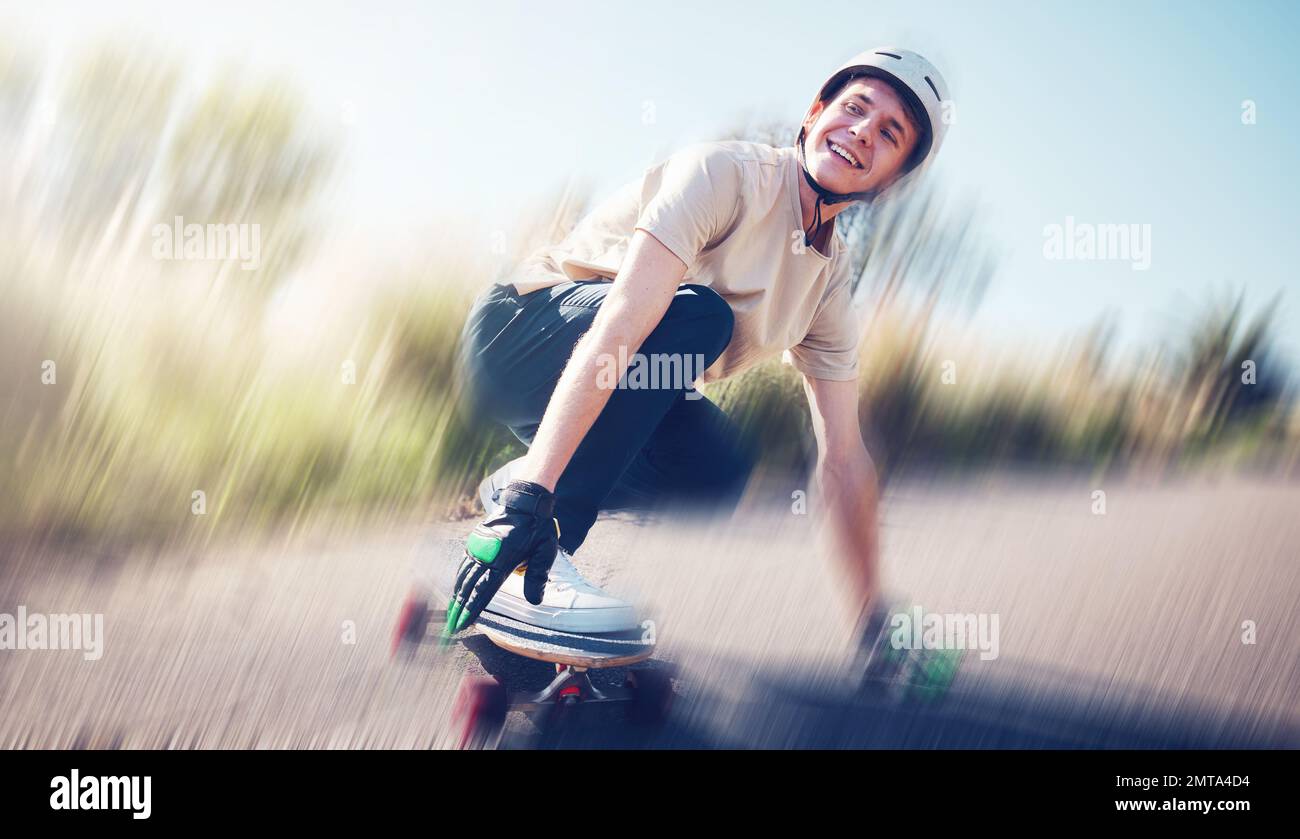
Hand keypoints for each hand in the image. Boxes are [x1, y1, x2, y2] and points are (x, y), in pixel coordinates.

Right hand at [443, 480, 559, 636]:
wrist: (525, 500)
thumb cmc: (538, 527)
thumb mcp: (545, 551)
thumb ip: (538, 576)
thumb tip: (535, 601)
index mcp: (503, 560)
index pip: (483, 591)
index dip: (471, 610)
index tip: (462, 624)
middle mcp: (487, 555)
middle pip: (468, 587)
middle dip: (458, 609)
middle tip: (450, 627)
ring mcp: (479, 546)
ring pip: (463, 576)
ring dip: (456, 595)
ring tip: (451, 612)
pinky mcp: (476, 540)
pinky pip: (465, 563)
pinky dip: (459, 578)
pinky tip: (457, 588)